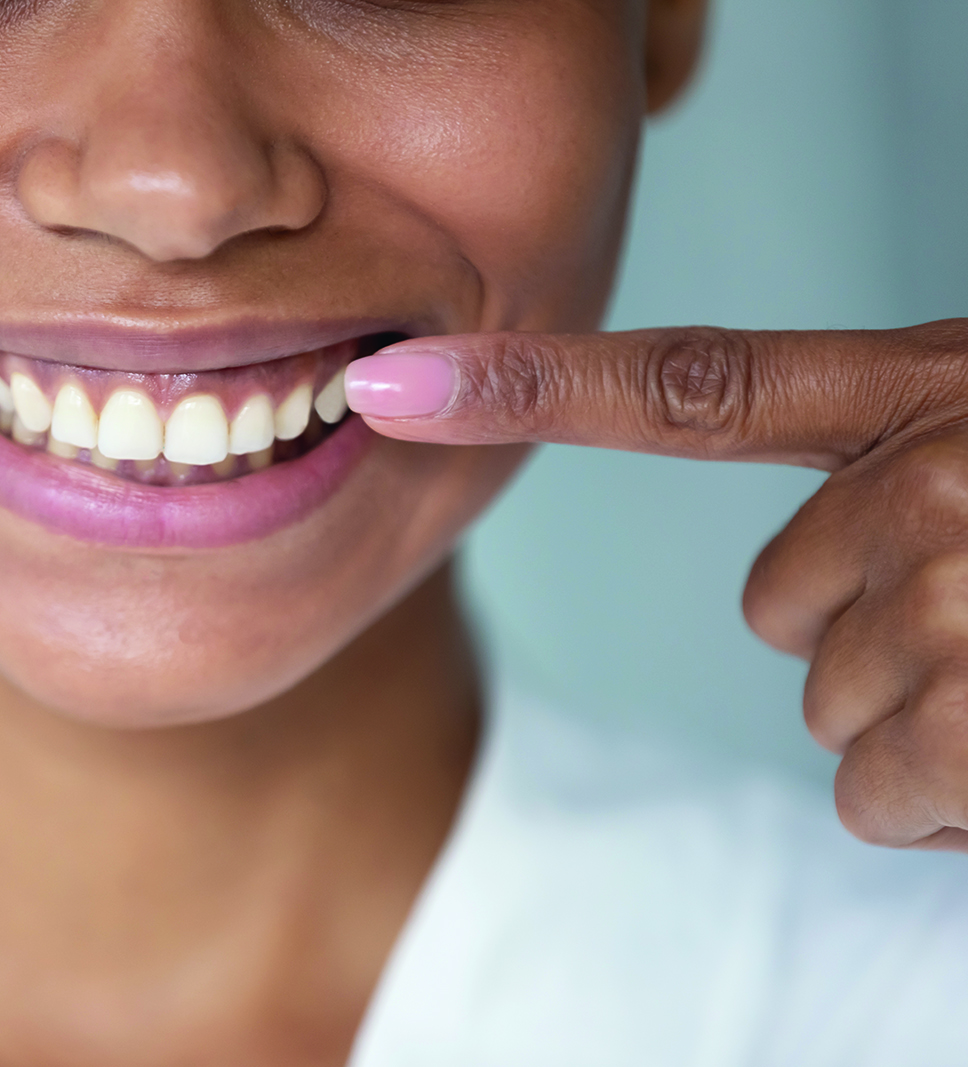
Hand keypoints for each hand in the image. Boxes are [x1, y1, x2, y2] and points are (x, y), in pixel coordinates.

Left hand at [345, 319, 967, 850]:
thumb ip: (892, 456)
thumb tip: (797, 568)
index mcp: (923, 394)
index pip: (690, 386)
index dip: (529, 386)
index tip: (395, 386)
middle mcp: (919, 488)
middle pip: (774, 606)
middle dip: (861, 628)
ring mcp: (942, 607)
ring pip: (828, 710)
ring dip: (922, 715)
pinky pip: (879, 796)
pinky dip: (949, 798)